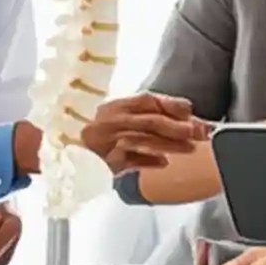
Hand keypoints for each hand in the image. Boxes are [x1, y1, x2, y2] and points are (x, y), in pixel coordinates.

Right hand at [80, 93, 210, 173]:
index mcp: (115, 106)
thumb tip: (190, 113)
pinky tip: (165, 164)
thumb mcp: (124, 118)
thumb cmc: (102, 134)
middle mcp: (109, 121)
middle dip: (177, 127)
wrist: (66, 155)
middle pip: (149, 121)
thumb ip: (152, 114)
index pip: (147, 100)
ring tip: (190, 148)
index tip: (190, 111)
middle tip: (199, 133)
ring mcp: (105, 142)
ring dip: (169, 145)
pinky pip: (130, 162)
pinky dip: (148, 162)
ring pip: (143, 140)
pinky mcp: (104, 162)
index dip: (171, 105)